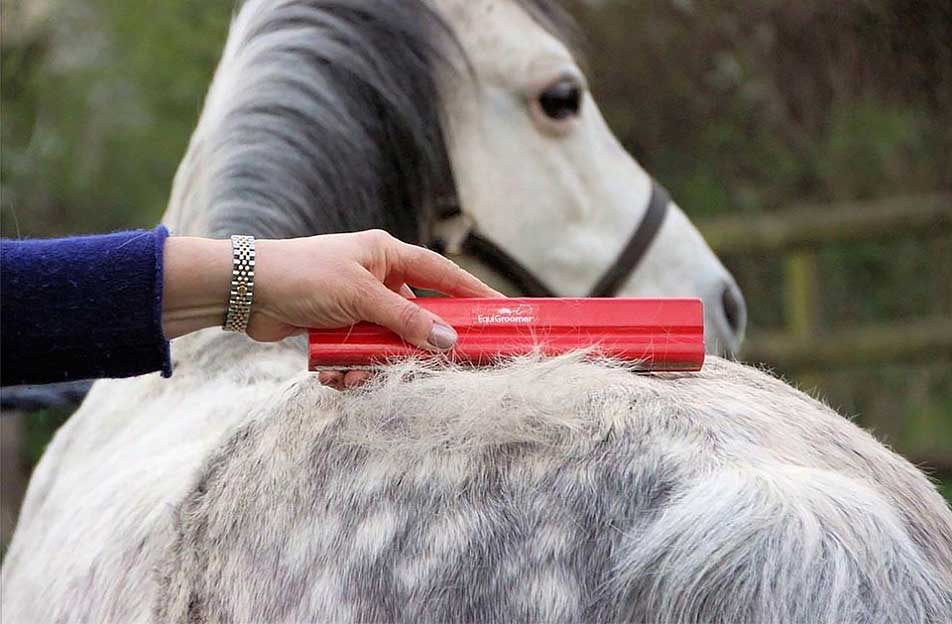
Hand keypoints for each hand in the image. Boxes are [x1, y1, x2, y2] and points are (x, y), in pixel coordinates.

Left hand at [162, 230, 501, 388]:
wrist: (243, 290)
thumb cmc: (302, 276)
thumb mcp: (359, 295)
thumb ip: (405, 320)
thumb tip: (449, 341)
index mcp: (387, 256)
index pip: (443, 275)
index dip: (474, 294)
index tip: (501, 312)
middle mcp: (376, 279)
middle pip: (416, 320)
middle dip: (412, 349)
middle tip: (430, 371)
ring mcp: (356, 306)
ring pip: (386, 345)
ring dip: (372, 366)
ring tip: (353, 376)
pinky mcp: (336, 330)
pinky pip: (358, 356)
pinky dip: (349, 370)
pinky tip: (332, 374)